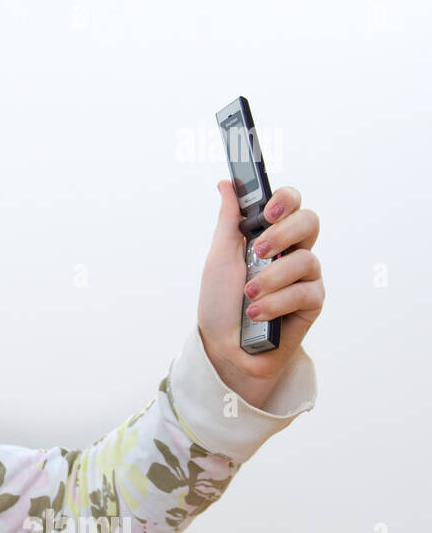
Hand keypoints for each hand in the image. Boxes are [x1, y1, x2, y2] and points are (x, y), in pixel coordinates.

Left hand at [196, 180, 324, 409]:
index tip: (267, 211)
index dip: (285, 200)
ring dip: (271, 278)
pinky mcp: (313, 303)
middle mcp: (292, 252)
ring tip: (248, 294)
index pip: (291, 204)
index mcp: (269, 236)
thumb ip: (229, 221)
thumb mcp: (219, 258)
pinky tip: (257, 312)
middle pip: (310, 222)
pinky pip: (306, 291)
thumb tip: (226, 184)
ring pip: (306, 260)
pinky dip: (276, 302)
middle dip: (284, 233)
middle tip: (258, 250)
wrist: (224, 349)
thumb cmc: (219, 303)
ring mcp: (305, 277)